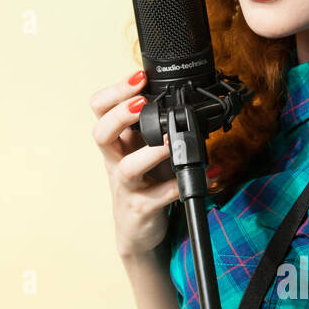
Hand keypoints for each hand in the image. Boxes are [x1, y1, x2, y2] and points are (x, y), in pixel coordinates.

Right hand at [89, 70, 178, 257]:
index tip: (140, 77)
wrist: (138, 231)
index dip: (115, 91)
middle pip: (102, 132)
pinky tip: (207, 174)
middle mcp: (116, 162)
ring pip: (129, 167)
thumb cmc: (145, 186)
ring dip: (152, 152)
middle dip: (120, 113)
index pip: (101, 110)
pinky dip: (183, 184)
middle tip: (142, 102)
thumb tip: (183, 100)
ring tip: (172, 141)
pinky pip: (161, 195)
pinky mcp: (142, 208)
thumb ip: (156, 129)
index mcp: (117, 143)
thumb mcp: (145, 152)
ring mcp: (127, 187)